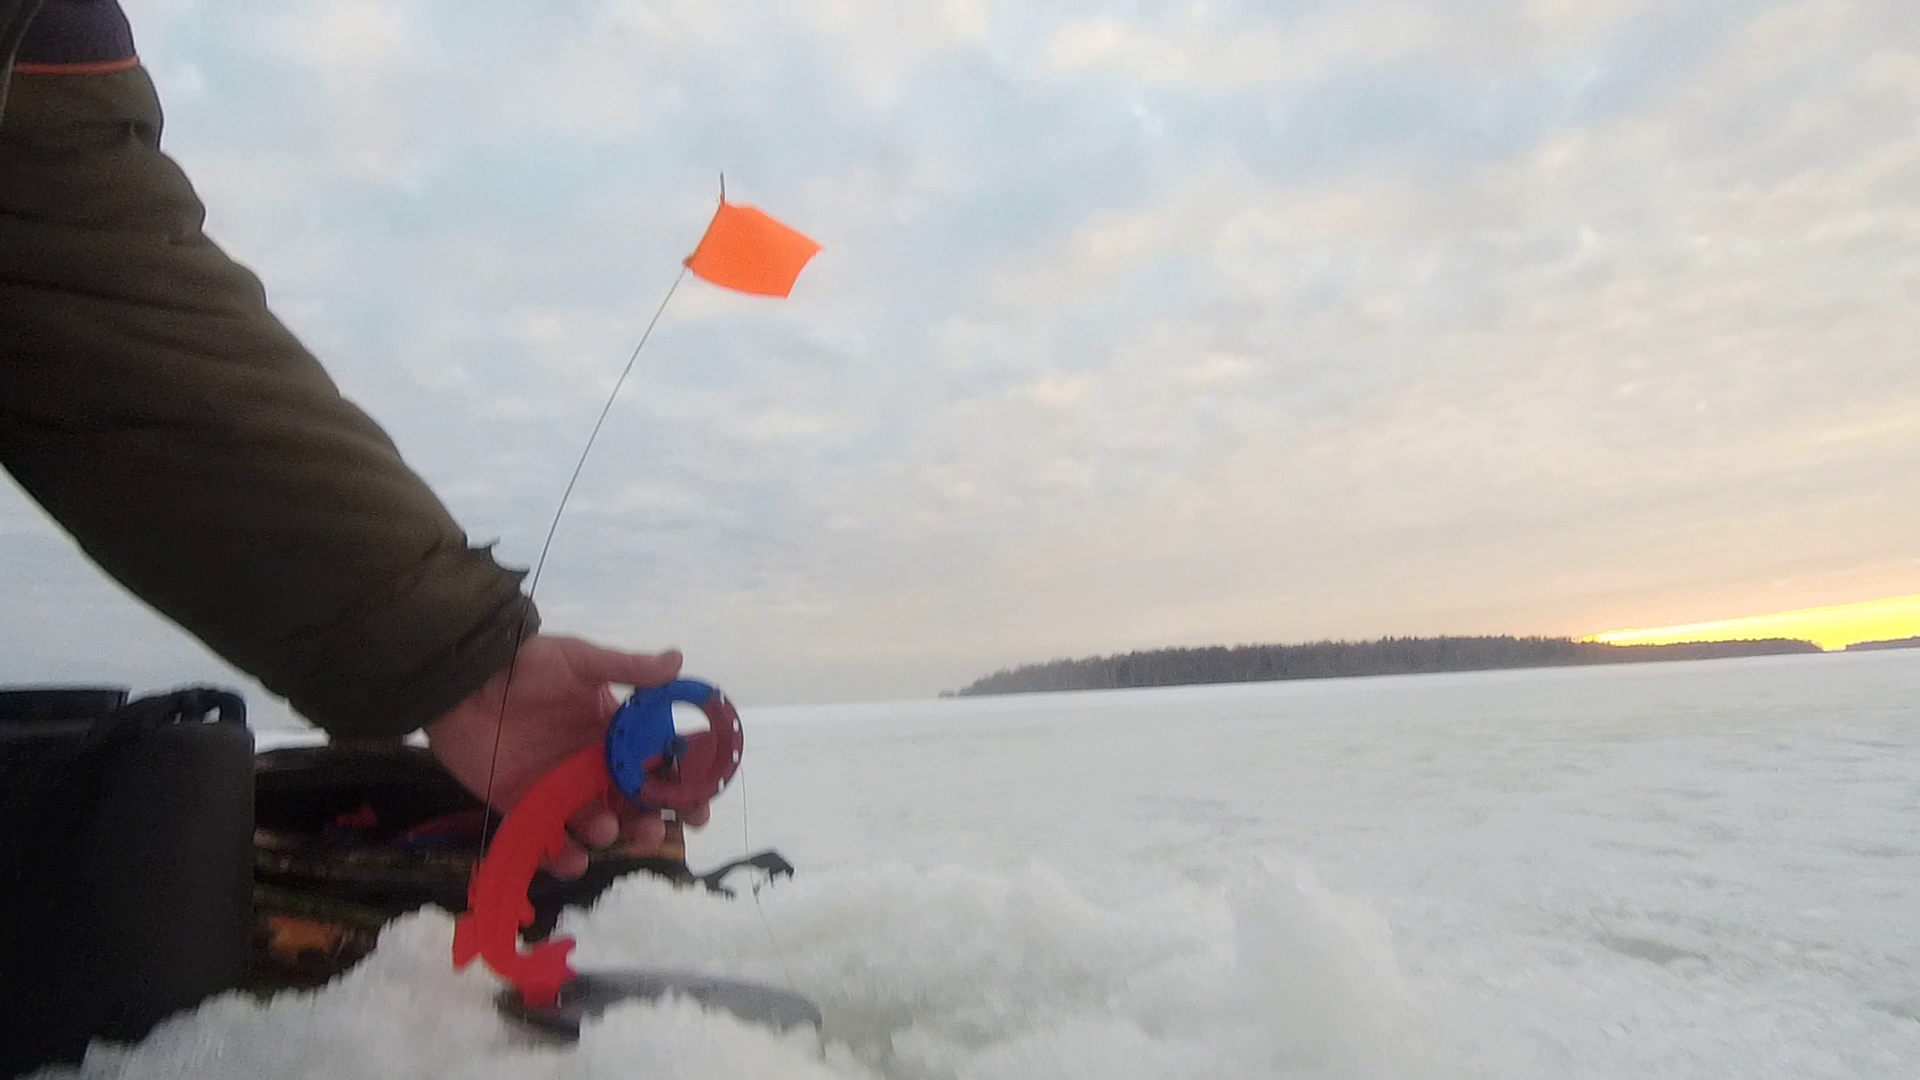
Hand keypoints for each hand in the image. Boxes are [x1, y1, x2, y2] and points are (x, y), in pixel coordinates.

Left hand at [423, 634, 711, 877]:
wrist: (464, 683)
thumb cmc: (527, 666)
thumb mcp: (580, 661)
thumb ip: (627, 670)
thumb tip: (678, 660)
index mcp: (613, 733)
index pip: (657, 765)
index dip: (680, 787)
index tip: (698, 806)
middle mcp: (592, 766)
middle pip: (632, 803)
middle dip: (650, 821)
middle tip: (655, 829)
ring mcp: (560, 790)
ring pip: (598, 826)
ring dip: (610, 836)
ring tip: (605, 830)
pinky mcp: (525, 808)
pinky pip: (550, 841)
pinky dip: (563, 857)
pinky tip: (572, 857)